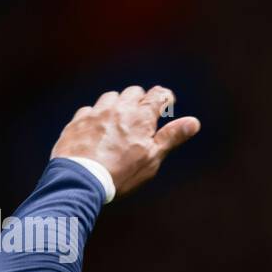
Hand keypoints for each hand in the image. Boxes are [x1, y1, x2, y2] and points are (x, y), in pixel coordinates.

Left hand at [50, 86, 200, 196]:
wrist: (82, 179)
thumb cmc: (122, 172)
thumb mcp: (152, 157)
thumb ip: (172, 137)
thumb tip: (194, 122)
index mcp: (141, 116)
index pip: (158, 95)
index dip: (165, 98)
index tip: (167, 104)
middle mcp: (119, 108)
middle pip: (134, 92)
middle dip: (140, 100)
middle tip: (143, 117)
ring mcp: (96, 112)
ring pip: (111, 97)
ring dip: (117, 105)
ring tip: (119, 122)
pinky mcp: (78, 121)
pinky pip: (90, 110)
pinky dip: (96, 116)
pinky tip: (97, 131)